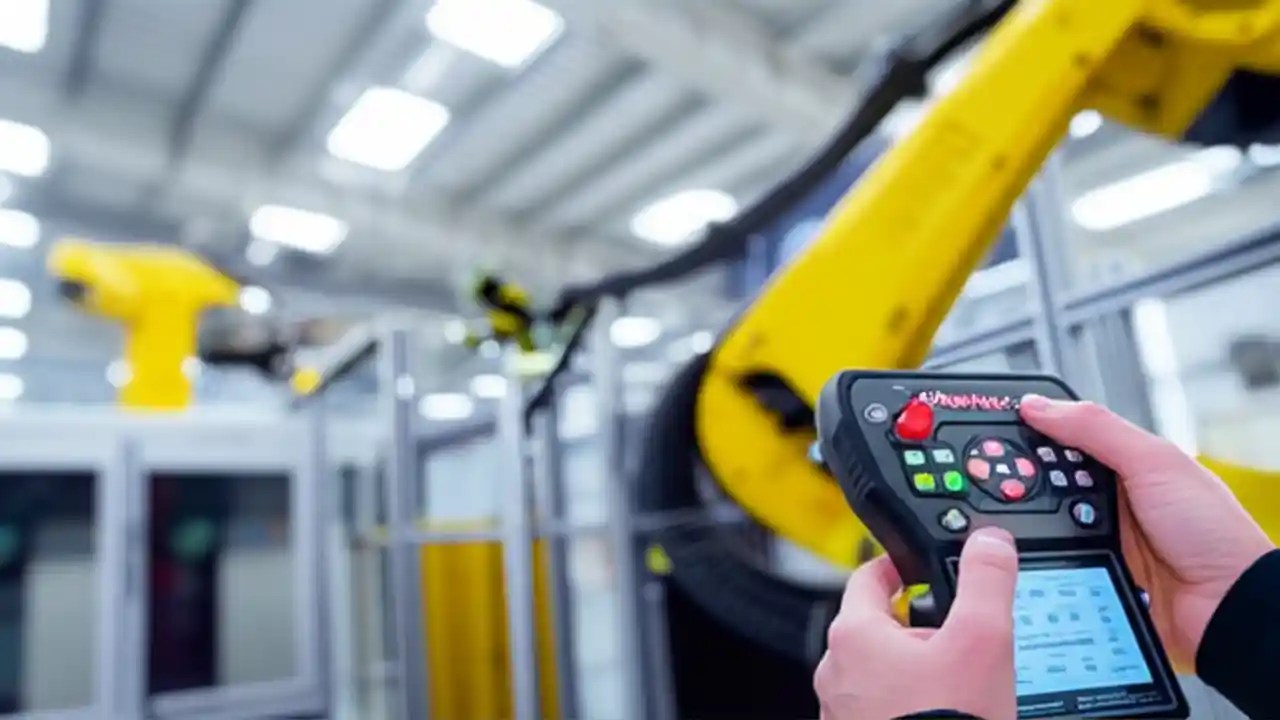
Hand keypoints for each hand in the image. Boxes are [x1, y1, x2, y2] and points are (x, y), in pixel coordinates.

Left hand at [815, 527, 1018, 719]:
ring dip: (910, 674)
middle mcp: (837, 671)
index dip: (899, 568)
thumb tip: (988, 544)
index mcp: (856, 635)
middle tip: (957, 638)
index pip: (870, 577)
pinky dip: (903, 710)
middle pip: (877, 629)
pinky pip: (878, 712)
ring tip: (954, 688)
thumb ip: (985, 582)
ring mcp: (841, 711)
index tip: (917, 568)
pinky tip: (938, 719)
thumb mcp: (983, 642)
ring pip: (878, 675)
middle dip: (915, 629)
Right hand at [1020, 395, 1273, 665]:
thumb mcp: (1154, 463)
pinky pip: (1050, 564)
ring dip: (1030, 525)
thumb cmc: (1212, 533)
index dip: (1031, 435)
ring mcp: (1099, 541)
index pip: (1064, 441)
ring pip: (1040, 526)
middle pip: (1044, 485)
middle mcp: (1109, 502)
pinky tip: (1028, 554)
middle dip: (1023, 484)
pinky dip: (1040, 560)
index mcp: (1125, 465)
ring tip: (1013, 519)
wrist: (1229, 608)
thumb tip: (1038, 406)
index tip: (993, 435)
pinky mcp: (1091, 575)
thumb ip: (1096, 429)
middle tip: (999, 483)